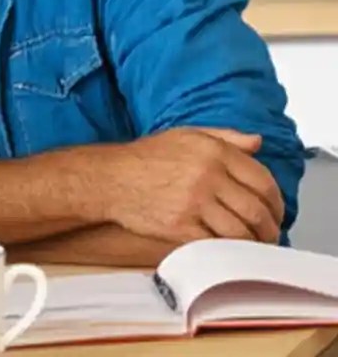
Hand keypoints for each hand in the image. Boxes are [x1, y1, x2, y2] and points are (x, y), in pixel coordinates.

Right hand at [102, 127, 284, 244]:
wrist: (109, 178)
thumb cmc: (145, 157)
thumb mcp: (185, 135)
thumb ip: (225, 137)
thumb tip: (257, 143)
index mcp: (214, 152)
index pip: (262, 181)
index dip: (276, 201)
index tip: (276, 212)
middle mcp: (207, 176)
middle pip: (256, 209)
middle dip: (269, 227)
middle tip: (270, 234)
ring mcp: (194, 202)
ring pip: (240, 230)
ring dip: (252, 242)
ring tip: (253, 245)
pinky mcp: (180, 226)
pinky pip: (216, 244)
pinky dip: (228, 250)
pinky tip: (229, 250)